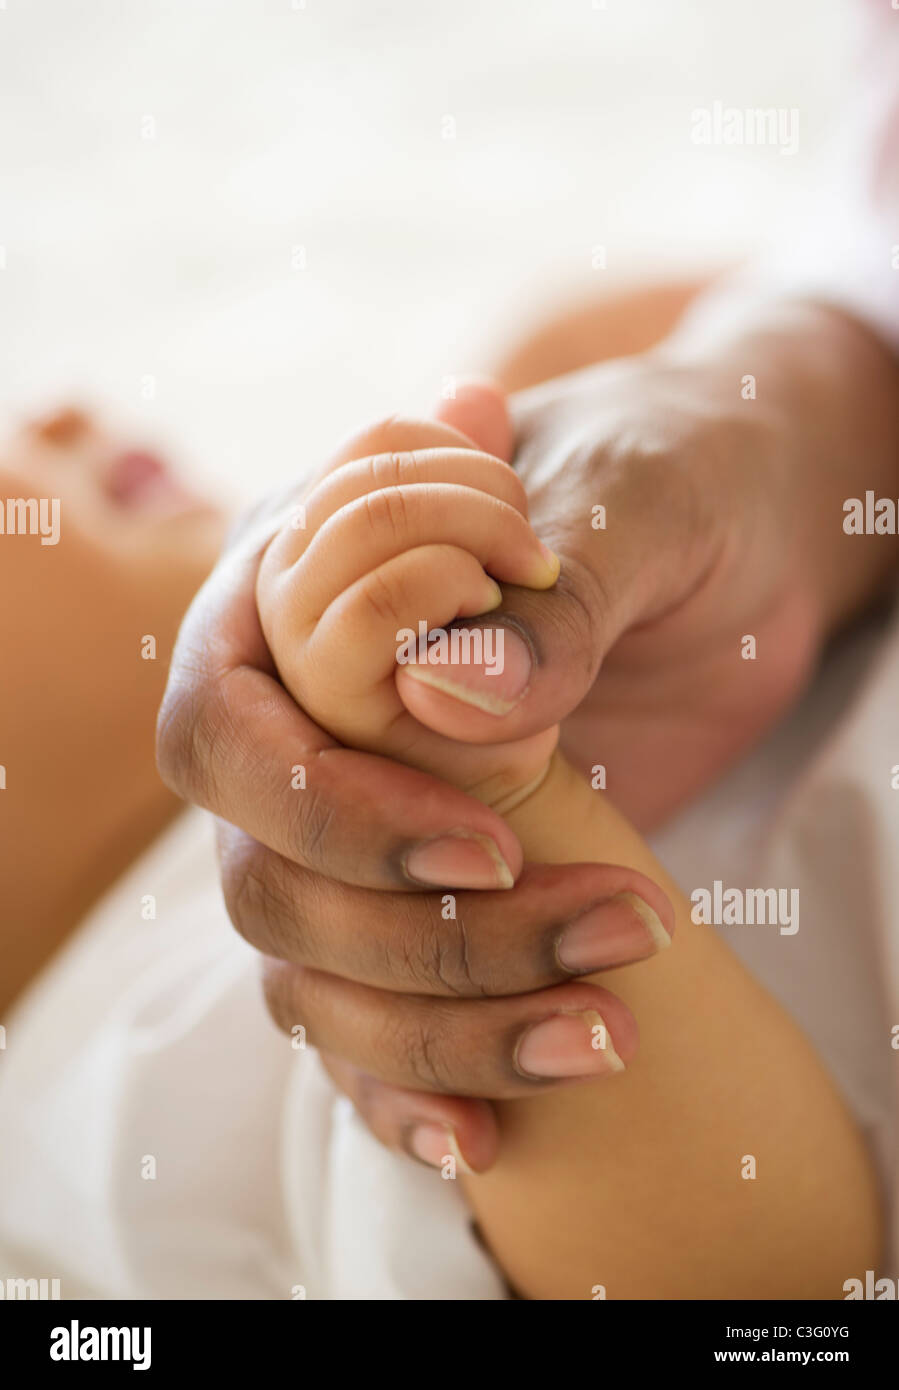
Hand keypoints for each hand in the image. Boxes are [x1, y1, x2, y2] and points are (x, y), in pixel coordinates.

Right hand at [157, 383, 669, 1172]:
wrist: (750, 528)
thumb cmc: (678, 473)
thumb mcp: (636, 500)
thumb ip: (550, 591)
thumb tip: (452, 697)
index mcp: (297, 592)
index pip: (225, 728)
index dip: (326, 809)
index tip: (488, 844)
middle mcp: (307, 718)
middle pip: (263, 876)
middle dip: (414, 935)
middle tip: (606, 933)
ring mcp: (363, 815)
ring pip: (315, 966)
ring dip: (444, 1024)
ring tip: (607, 1032)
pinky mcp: (429, 888)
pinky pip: (368, 1012)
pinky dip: (416, 1082)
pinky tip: (492, 1135)